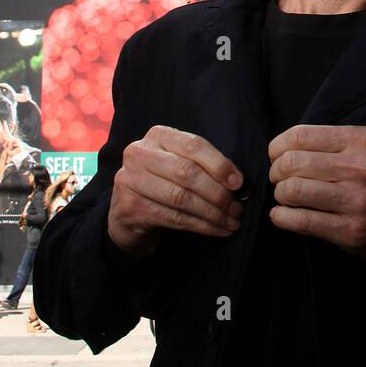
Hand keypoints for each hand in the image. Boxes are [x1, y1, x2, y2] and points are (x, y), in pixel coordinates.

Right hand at [108, 125, 243, 255]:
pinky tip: (217, 230)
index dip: (219, 165)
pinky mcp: (130, 207)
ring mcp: (131, 180)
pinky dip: (201, 226)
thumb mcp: (178, 164)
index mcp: (158, 136)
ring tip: (231, 220)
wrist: (127, 213)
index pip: (194, 145)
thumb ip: (202, 165)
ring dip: (212, 213)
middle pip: (187, 172)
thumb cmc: (162, 184)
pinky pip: (174, 218)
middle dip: (217, 192)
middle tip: (236, 207)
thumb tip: (236, 181)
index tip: (238, 183)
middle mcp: (140, 154)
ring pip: (181, 198)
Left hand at [267, 124, 365, 260]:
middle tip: (279, 179)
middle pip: (291, 163)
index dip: (278, 146)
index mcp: (361, 141)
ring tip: (285, 197)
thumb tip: (293, 144)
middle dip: (276, 172)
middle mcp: (357, 168)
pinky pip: (301, 221)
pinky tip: (282, 216)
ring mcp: (354, 201)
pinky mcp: (350, 230)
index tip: (276, 155)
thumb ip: (340, 142)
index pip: (300, 136)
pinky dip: (282, 218)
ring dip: (280, 195)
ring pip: (292, 191)